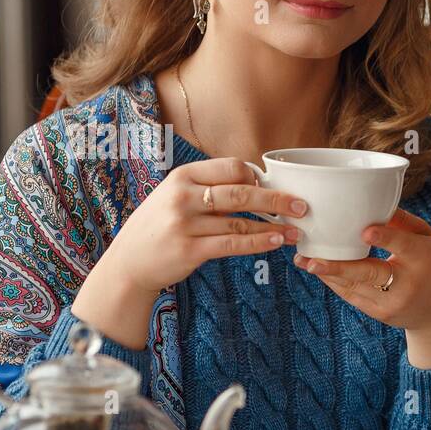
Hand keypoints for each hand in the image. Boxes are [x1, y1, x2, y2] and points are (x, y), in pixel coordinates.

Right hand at [73, 158, 306, 347]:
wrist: (128, 262)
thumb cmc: (159, 227)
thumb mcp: (175, 197)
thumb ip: (209, 189)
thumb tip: (256, 184)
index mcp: (182, 176)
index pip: (231, 167)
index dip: (258, 176)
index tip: (277, 186)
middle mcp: (182, 196)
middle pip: (242, 193)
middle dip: (277, 199)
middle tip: (303, 206)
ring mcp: (185, 224)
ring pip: (241, 221)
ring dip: (274, 226)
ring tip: (296, 231)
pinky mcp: (190, 250)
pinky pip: (233, 244)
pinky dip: (258, 242)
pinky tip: (276, 242)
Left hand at [294, 209, 430, 368]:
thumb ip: (405, 223)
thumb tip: (374, 203)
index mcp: (424, 260)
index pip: (402, 247)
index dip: (384, 239)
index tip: (365, 232)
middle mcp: (406, 284)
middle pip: (370, 273)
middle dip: (339, 267)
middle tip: (312, 261)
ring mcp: (391, 302)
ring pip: (354, 287)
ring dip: (327, 274)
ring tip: (304, 261)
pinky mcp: (379, 313)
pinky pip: (352, 296)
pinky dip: (334, 283)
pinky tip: (318, 270)